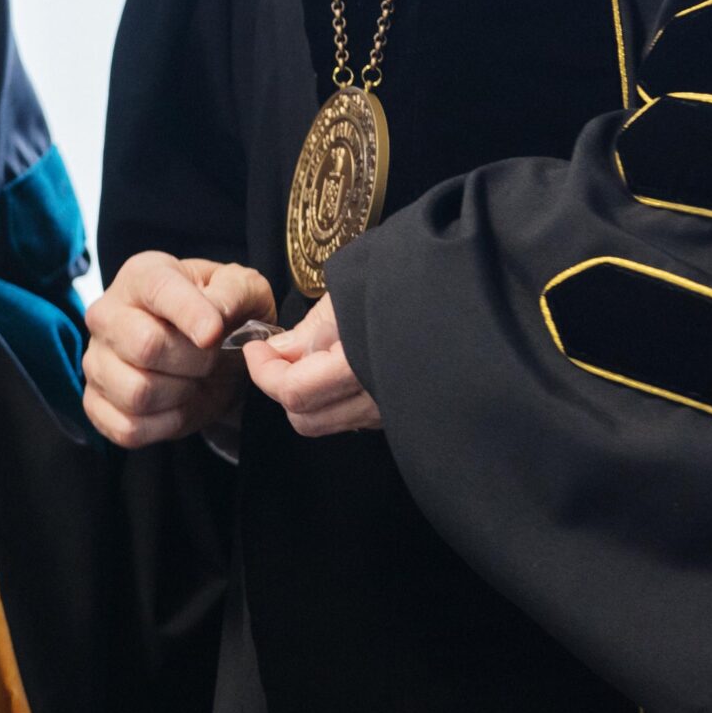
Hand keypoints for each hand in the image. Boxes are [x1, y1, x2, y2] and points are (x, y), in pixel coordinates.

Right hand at [84, 252, 275, 449]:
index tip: (214, 334)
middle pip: (145, 345)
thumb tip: (213, 319)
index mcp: (141, 275)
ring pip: (137, 391)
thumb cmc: (223, 315)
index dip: (191, 315)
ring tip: (191, 379)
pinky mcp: (95, 403)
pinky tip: (175, 405)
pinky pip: (128, 427)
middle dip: (193, 360)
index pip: (158, 291)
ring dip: (180, 394)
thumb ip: (234, 292)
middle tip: (210, 357)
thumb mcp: (244, 291)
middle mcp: (107, 314)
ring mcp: (95, 361)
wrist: (214, 356)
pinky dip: (163, 425)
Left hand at [243, 294, 380, 437]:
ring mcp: (385, 414)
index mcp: (359, 369)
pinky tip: (331, 370)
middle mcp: (375, 402)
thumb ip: (308, 331)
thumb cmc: (393, 289)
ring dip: (304, 397)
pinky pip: (346, 418)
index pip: (294, 391)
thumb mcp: (346, 298)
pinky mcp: (391, 416)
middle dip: (281, 389)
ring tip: (307, 360)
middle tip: (275, 356)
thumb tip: (278, 350)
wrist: (456, 299)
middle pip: (305, 419)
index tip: (254, 349)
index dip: (264, 371)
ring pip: (324, 423)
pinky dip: (327, 400)